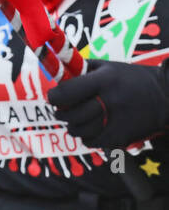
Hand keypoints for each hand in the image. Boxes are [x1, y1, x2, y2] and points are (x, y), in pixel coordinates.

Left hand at [47, 58, 168, 149]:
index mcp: (104, 80)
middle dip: (60, 113)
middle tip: (61, 111)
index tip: (53, 97)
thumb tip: (58, 75)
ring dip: (72, 127)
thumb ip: (83, 69)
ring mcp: (117, 121)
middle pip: (71, 115)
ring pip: (80, 131)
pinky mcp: (123, 137)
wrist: (166, 96)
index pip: (67, 92)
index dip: (54, 97)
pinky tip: (91, 130)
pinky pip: (93, 143)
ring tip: (75, 121)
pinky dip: (87, 138)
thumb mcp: (109, 66)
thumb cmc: (133, 79)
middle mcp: (110, 101)